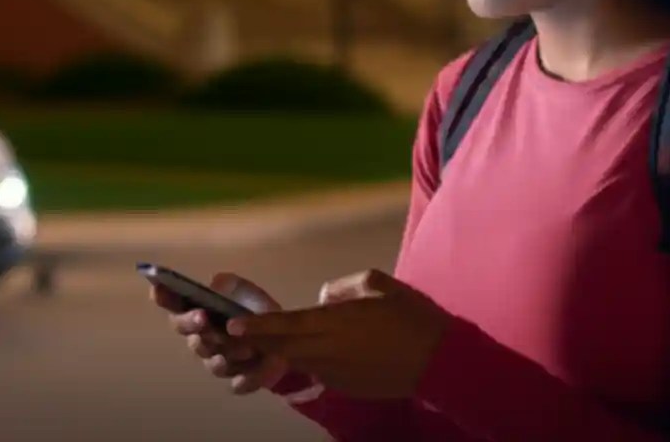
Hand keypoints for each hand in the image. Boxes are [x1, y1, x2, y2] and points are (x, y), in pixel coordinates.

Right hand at [150, 273, 289, 394]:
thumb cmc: (256, 313)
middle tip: (202, 316)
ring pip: (210, 360)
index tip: (158, 290)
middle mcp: (201, 338)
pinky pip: (237, 383)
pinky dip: (243, 377)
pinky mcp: (239, 380)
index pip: (173, 305)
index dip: (163, 297)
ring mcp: (218, 361)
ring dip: (222, 351)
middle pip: (185, 331)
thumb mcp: (246, 292)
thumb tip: (214, 281)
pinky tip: (250, 368)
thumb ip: (231, 285)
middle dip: (191, 323)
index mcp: (198, 313)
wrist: (285, 342)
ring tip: (240, 345)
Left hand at [227, 269, 450, 398]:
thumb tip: (323, 297)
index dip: (258, 325)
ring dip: (274, 352)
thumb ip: (344, 287)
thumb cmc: (412, 317)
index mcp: (335, 323)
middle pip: (281, 347)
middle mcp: (328, 350)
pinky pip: (315, 370)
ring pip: (295, 360)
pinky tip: (302, 351)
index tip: (234, 323)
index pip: (286, 324)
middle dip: (255, 341)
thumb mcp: (379, 284)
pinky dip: (303, 360)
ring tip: (256, 341)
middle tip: (230, 334)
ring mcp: (334, 372)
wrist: (439, 361)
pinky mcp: (344, 385)